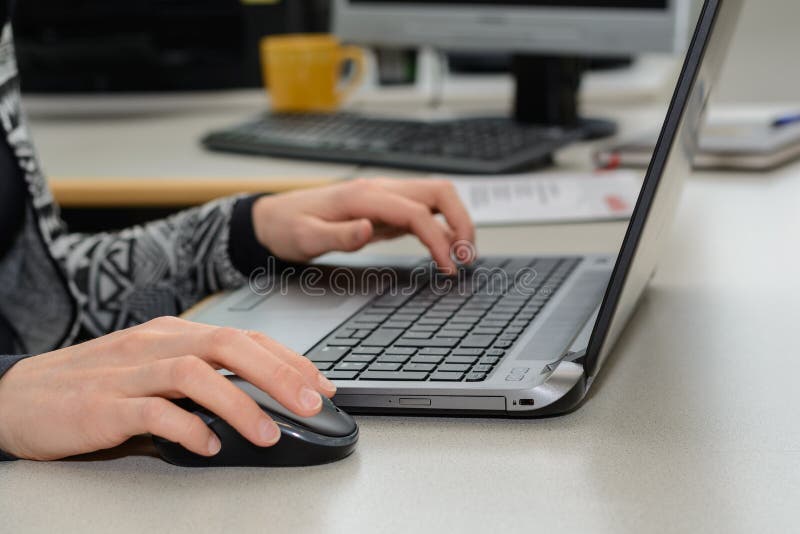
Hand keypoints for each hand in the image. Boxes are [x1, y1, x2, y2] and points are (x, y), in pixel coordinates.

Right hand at [0, 317, 335, 460]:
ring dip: (240, 404)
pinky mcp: (102, 406)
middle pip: (229, 346)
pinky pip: (152, 413)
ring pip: (196, 374)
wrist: (19, 395)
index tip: (322, 384)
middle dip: (279, 374)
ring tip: (270, 434)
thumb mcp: (156, 369)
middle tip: (313, 404)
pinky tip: (208, 446)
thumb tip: (262, 398)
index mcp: (174, 334)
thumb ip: (203, 377)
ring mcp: (128, 373)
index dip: (288, 359)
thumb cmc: (95, 383)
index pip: (243, 337)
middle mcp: (156, 345)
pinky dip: (187, 428)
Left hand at [252, 178, 475, 273]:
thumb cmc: (289, 228)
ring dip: (457, 223)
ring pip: (437, 197)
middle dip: (462, 223)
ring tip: (461, 256)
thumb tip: (367, 229)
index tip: (448, 267)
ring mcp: (385, 197)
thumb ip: (338, 235)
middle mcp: (380, 190)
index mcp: (364, 197)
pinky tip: (443, 251)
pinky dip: (441, 228)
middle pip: (440, 192)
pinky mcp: (386, 209)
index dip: (439, 239)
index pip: (417, 212)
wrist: (274, 218)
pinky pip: (424, 211)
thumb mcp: (305, 238)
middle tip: (466, 258)